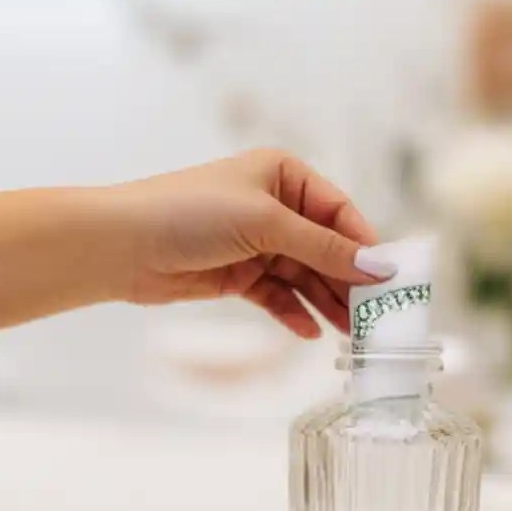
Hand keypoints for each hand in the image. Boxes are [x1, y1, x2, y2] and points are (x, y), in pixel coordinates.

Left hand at [109, 149, 395, 337]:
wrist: (121, 245)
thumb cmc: (188, 213)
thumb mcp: (265, 223)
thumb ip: (324, 247)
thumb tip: (378, 267)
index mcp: (283, 175)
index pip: (340, 212)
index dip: (365, 247)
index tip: (390, 281)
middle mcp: (273, 206)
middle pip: (326, 249)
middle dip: (348, 283)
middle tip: (374, 319)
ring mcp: (255, 242)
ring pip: (304, 277)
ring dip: (326, 304)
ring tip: (350, 335)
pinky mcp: (237, 275)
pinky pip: (278, 296)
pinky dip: (293, 313)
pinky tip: (310, 334)